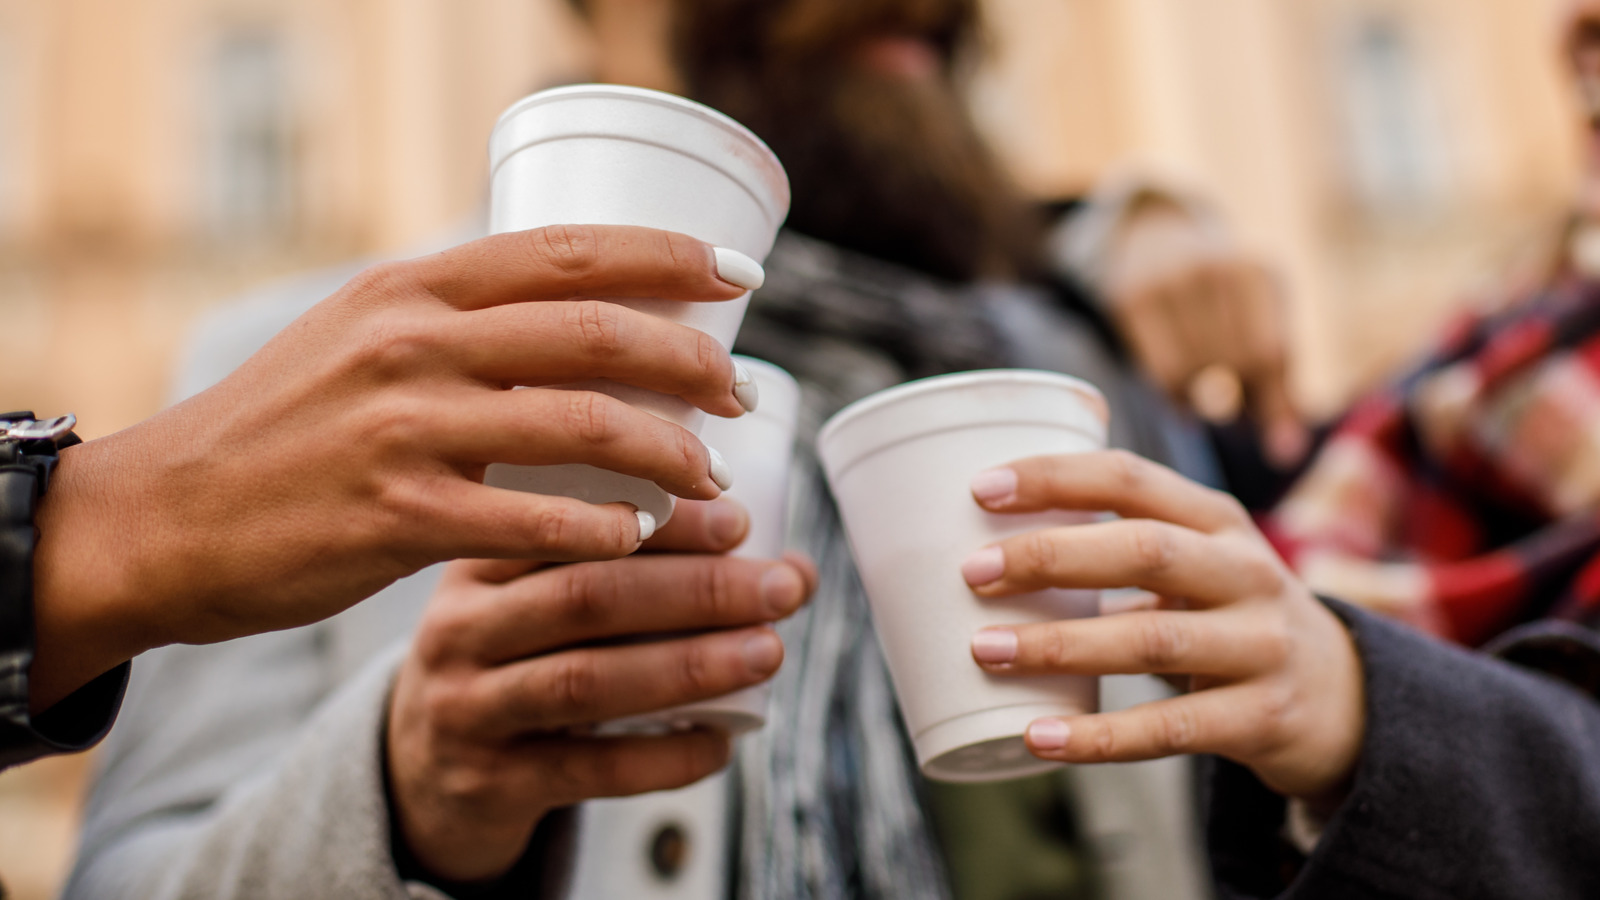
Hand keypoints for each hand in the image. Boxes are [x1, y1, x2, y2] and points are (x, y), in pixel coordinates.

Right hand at [30, 225, 758, 709]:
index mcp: (413, 287)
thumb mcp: (361, 337)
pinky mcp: (395, 516)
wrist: (167, 515)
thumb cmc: (284, 426)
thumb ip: (458, 320)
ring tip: (706, 476)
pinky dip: (601, 530)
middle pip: (596, 332)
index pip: (569, 251)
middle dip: (692, 363)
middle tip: (741, 396)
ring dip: (667, 453)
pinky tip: (638, 538)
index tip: (740, 276)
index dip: (669, 256)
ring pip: (581, 426)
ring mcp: (403, 429)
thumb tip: (577, 312)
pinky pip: (530, 522)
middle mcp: (412, 342)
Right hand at [386, 498, 815, 882]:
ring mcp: (467, 707)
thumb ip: (646, 573)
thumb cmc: (519, 664)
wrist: (425, 775)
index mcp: (478, 559)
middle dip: (697, 589)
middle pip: (586, 596)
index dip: (663, 521)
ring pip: (586, 680)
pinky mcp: (489, 782)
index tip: (741, 522)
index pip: (571, 523)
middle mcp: (461, 626)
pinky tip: (720, 743)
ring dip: (690, 666)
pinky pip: (588, 768)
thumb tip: (795, 570)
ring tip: (766, 653)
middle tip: (779, 587)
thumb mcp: (546, 601)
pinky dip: (663, 757)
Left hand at [963, 451, 1364, 801]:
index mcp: (1217, 520)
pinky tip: (1038, 737)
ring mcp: (1260, 645)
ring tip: (986, 650)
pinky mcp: (1261, 717)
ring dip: (1060, 644)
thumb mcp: (1197, 561)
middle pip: (1144, 550)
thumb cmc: (1229, 614)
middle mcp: (1246, 572)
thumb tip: (987, 546)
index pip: (1131, 479)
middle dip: (1051, 556)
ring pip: (1151, 640)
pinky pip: (1169, 730)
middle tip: (972, 572)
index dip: (1057, 478)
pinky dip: (1099, 736)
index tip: (981, 489)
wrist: (1342, 696)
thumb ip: (1119, 546)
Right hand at [1103, 203, 1307, 465]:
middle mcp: (1216, 268)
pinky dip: (1175, 396)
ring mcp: (1171, 279)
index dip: (1276, 406)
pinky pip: (1159, 372)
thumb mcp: (1262, 320)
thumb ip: (1279, 387)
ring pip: (1193, 372)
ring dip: (1203, 395)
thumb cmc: (1223, 299)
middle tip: (1237, 411)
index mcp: (1259, 273)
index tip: (1281, 453)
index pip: (1270, 353)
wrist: (1157, 240)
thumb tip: (1286, 455)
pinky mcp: (1133, 297)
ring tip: (1206, 389)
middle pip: (1235, 363)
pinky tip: (1183, 395)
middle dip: (1240, 397)